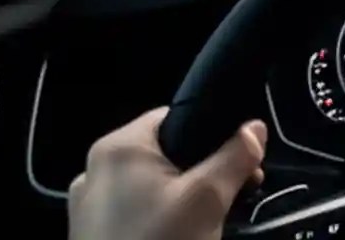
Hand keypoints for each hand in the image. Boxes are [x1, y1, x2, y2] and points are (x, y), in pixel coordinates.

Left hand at [69, 107, 267, 239]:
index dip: (214, 133)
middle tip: (234, 195)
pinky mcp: (92, 234)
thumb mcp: (208, 200)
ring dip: (185, 197)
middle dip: (204, 171)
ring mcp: (89, 205)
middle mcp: (95, 169)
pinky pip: (135, 210)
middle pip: (166, 153)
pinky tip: (179, 237)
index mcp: (119, 147)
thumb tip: (255, 127)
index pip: (175, 117)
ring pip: (152, 185)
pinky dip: (161, 217)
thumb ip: (234, 157)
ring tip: (209, 221)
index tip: (242, 162)